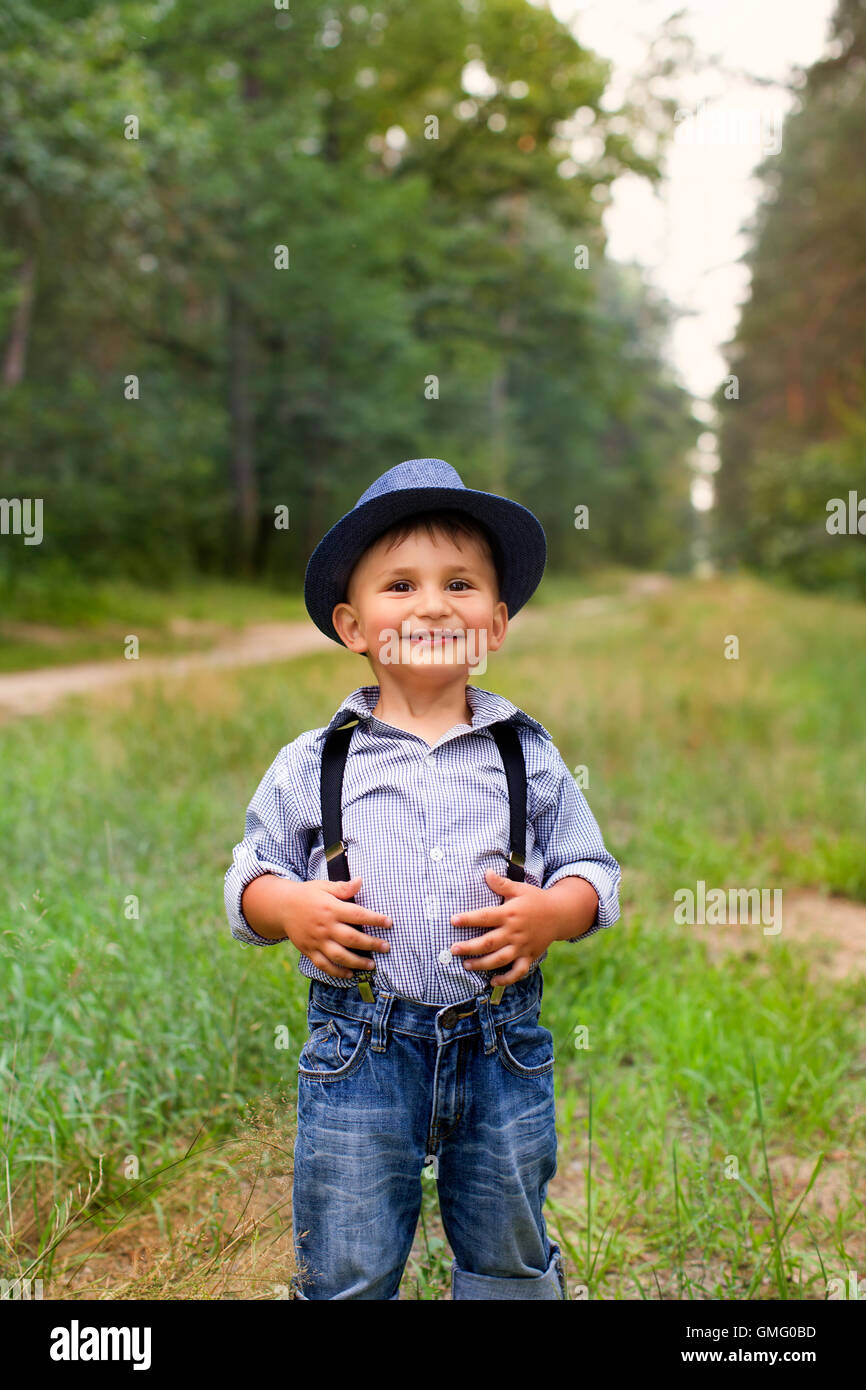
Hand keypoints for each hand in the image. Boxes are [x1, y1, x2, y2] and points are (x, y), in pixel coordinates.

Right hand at [287, 877, 391, 980]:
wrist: (281, 907)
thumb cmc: (307, 895)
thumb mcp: (324, 886)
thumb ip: (343, 888)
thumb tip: (361, 881)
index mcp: (331, 909)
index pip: (358, 915)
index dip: (375, 919)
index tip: (389, 922)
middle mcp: (325, 926)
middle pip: (352, 938)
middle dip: (371, 944)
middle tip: (386, 947)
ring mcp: (317, 940)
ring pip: (339, 956)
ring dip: (357, 962)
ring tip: (372, 965)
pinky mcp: (309, 950)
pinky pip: (324, 965)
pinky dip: (337, 972)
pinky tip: (349, 974)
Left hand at [449, 869, 559, 984]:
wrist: (560, 914)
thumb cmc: (536, 900)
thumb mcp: (520, 889)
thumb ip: (502, 884)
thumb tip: (486, 872)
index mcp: (510, 913)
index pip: (485, 917)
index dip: (468, 919)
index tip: (453, 920)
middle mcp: (514, 932)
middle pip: (488, 942)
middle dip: (469, 947)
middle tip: (453, 949)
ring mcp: (522, 946)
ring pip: (500, 959)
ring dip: (482, 964)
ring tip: (466, 965)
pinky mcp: (529, 956)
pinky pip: (518, 971)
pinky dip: (506, 979)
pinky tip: (493, 981)